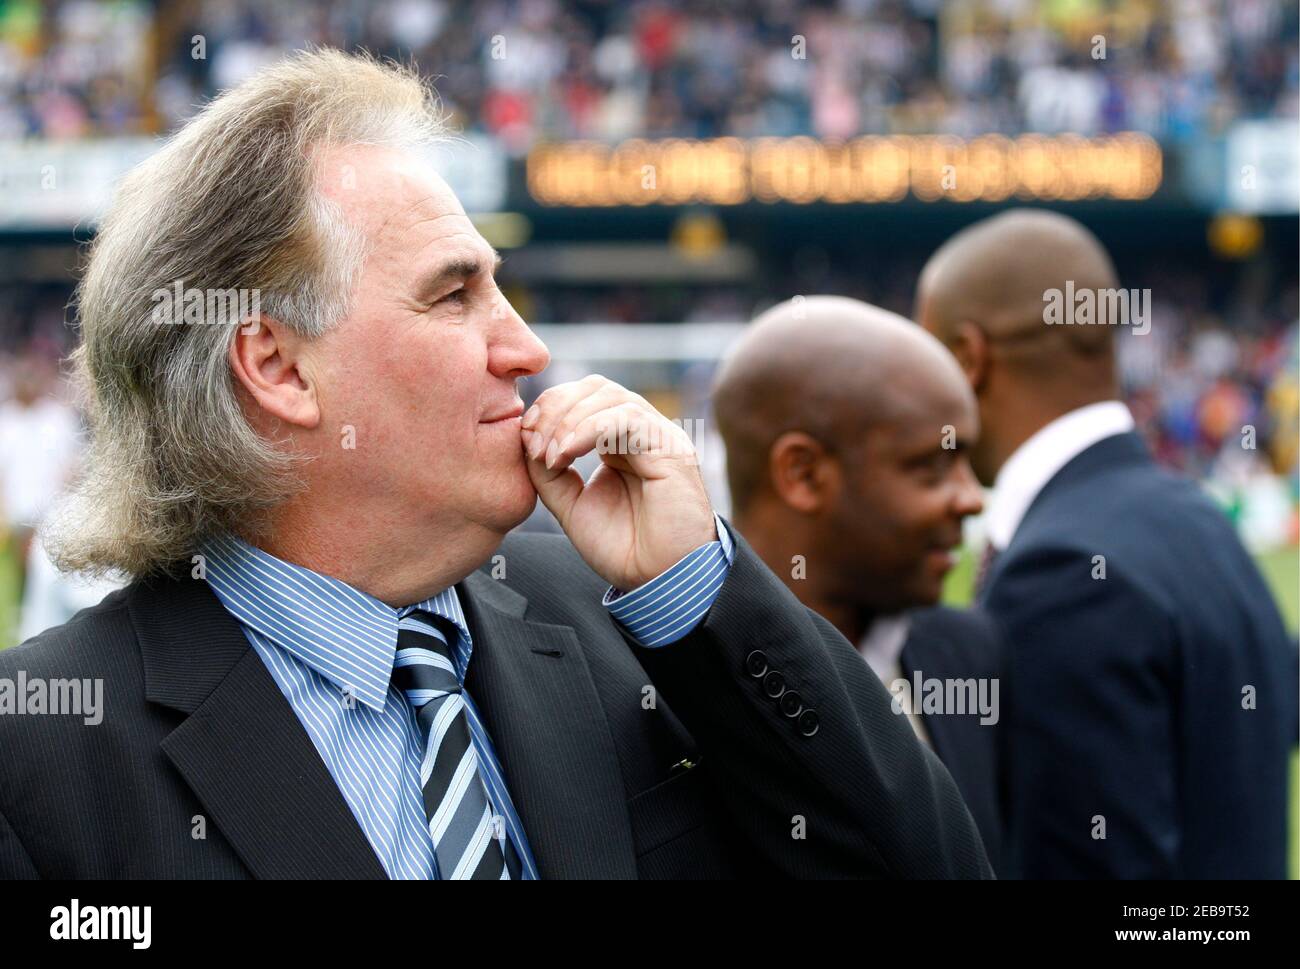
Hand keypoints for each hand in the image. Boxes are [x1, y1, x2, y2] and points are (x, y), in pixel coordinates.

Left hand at [519, 375, 716, 589]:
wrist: (659, 580)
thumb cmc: (624, 549)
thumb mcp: (571, 505)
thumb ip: (549, 473)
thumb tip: (526, 438)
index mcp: (621, 442)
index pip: (583, 397)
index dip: (550, 408)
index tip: (525, 438)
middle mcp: (643, 433)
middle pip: (595, 387)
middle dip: (556, 407)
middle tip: (534, 444)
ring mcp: (659, 437)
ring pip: (610, 397)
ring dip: (569, 421)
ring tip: (551, 457)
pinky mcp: (671, 449)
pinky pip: (627, 418)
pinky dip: (589, 429)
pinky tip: (567, 455)